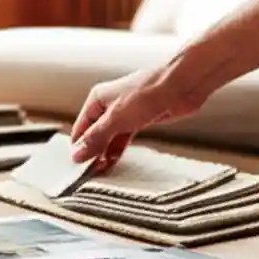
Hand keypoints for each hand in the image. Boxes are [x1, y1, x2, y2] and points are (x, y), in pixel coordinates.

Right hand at [69, 65, 207, 169]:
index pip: (80, 128)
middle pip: (94, 133)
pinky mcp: (141, 120)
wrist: (181, 85)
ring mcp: (126, 113)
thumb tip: (78, 153)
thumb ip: (97, 137)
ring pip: (109, 137)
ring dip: (105, 152)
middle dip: (91, 151)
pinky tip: (115, 160)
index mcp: (97, 99)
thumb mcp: (116, 119)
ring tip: (100, 170)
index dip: (78, 147)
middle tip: (89, 172)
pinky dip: (118, 149)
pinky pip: (125, 138)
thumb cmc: (148, 91)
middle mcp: (109, 105)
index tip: (77, 166)